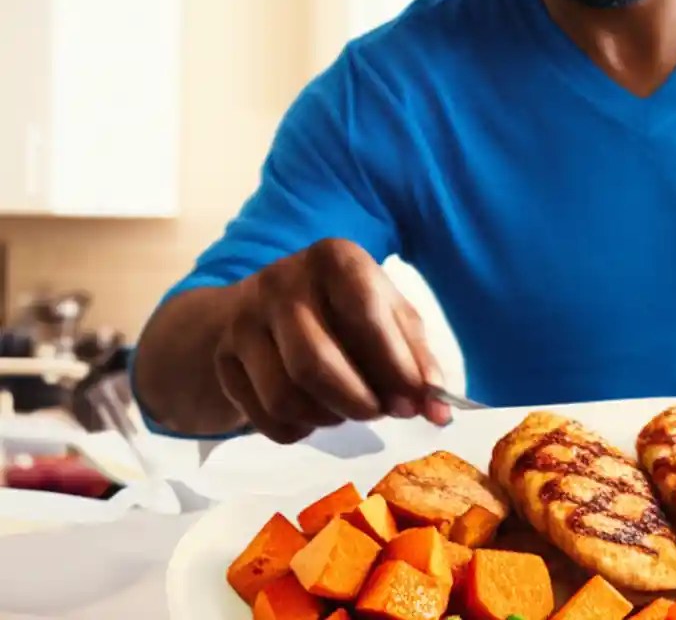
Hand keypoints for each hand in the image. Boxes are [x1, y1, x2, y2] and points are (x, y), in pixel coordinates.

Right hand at [214, 238, 450, 442]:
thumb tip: (439, 410)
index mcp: (335, 259)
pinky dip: (299, 429)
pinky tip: (315, 414)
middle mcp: (281, 281)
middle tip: (381, 413)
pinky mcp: (223, 359)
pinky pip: (264, 416)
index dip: (394, 367)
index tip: (416, 403)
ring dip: (329, 418)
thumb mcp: (389, 316)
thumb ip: (417, 359)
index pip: (364, 315)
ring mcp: (244, 320)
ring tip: (348, 410)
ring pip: (286, 396)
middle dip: (358, 402)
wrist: (266, 307)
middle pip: (316, 364)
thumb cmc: (345, 312)